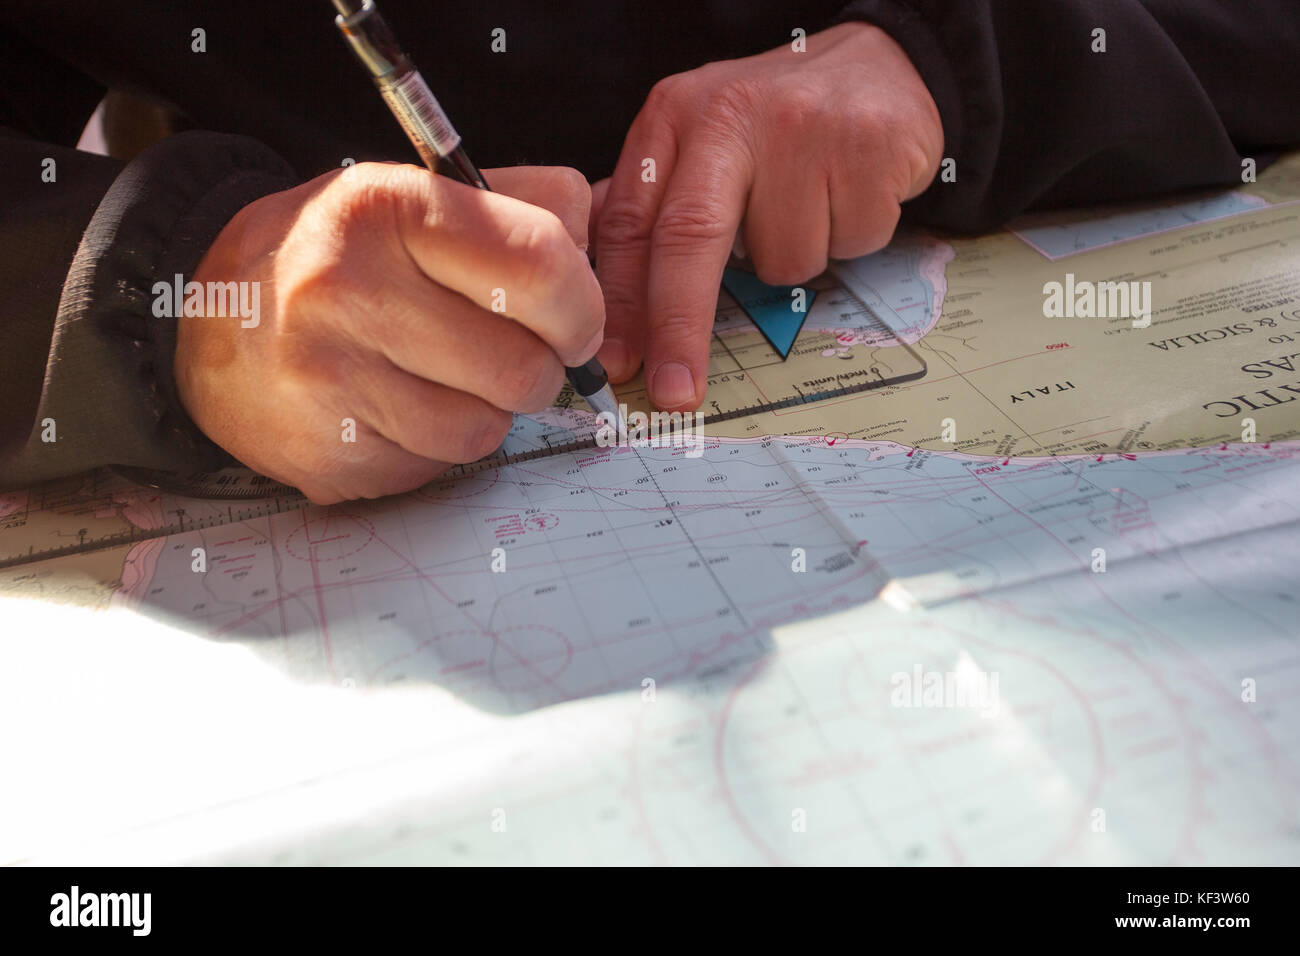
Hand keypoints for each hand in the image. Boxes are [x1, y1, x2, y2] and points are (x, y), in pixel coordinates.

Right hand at [176, 163, 602, 502]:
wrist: (209, 322)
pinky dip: (438, 446)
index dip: (581, 305)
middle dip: (537, 368)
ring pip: (487, 429)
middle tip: (504, 351)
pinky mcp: (327, 453)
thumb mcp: (417, 197)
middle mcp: (349, 290)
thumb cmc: (338, 257)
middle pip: (525, 367)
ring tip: (443, 377)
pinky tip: (398, 409)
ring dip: (487, 411)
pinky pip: (438, 467)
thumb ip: (523, 207)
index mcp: (387, 208)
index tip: (571, 319)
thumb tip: (597, 250)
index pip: (541, 265)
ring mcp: (330, 380)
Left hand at [591, 21, 942, 409]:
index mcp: (676, 116)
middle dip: (679, 327)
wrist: (882, 64)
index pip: (634, 222)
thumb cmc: (778, 121)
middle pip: (689, 240)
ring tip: (809, 206)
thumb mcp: (702, 140)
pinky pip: (847, 245)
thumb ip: (655, 203)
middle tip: (676, 389)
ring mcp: (801, 128)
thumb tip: (599, 290)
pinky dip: (849, 239)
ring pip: (781, 260)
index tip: (615, 361)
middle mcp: (730, 115)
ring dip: (794, 260)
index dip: (621, 302)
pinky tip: (848, 194)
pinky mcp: (865, 147)